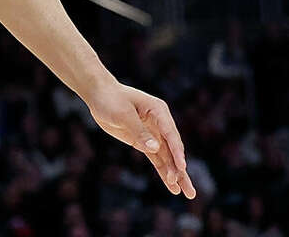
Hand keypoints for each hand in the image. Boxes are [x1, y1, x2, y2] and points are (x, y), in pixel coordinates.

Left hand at [86, 80, 194, 198]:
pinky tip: (172, 187)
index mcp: (158, 111)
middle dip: (180, 170)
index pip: (170, 134)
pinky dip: (164, 172)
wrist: (99, 94)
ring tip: (188, 194)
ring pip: (168, 158)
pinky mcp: (144, 142)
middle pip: (173, 149)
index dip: (176, 151)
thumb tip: (155, 149)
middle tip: (189, 190)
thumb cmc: (111, 99)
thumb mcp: (123, 114)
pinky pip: (157, 159)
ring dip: (176, 175)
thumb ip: (139, 132)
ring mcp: (154, 134)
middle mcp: (160, 123)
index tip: (181, 167)